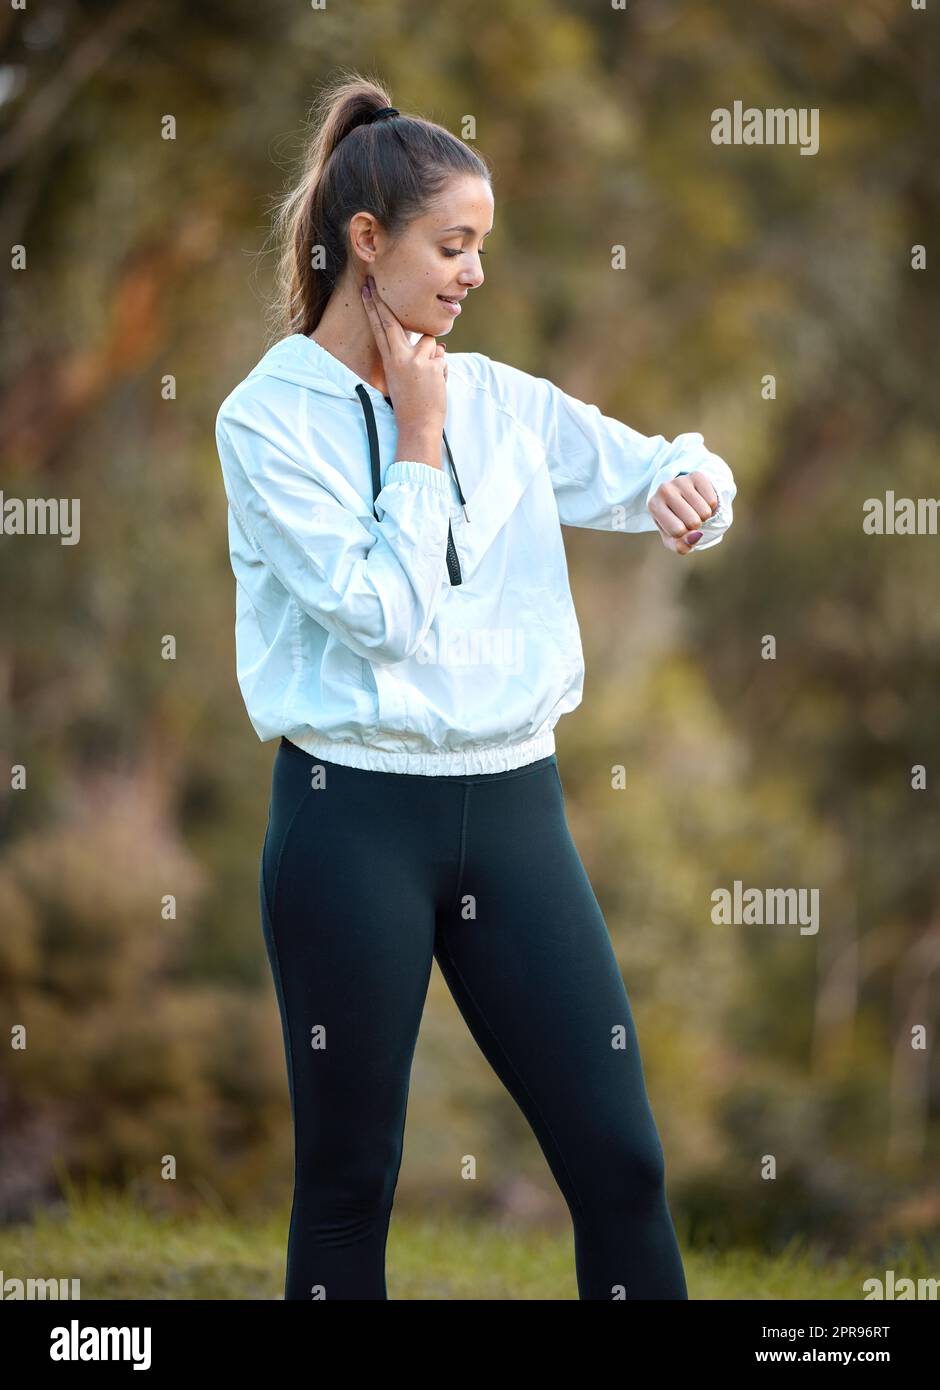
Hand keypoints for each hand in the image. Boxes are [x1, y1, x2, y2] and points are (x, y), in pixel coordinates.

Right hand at [360, 274, 446, 432]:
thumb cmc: (411, 404)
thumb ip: (411, 357)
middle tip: (373, 281)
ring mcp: (417, 360)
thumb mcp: (402, 378)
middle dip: (382, 302)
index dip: (373, 309)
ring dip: (432, 355)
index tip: (367, 291)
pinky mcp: (433, 365)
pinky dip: (442, 370)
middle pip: (392, 322)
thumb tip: (431, 342)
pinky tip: (435, 386)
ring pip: (429, 341)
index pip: (380, 329)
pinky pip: (441, 357)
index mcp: (390, 362)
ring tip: (427, 378)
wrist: (419, 426)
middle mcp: (400, 357)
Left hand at [648, 471, 719, 554]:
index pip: (677, 531)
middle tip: (688, 517)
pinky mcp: (697, 476)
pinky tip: (701, 501)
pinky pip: (713, 501)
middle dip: (695, 525)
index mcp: (654, 506)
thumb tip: (697, 535)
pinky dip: (711, 506)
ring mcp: (681, 481)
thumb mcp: (672, 539)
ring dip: (704, 516)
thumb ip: (681, 546)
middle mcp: (664, 490)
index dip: (684, 535)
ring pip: (705, 512)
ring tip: (694, 510)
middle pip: (693, 522)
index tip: (679, 527)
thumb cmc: (674, 521)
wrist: (679, 496)